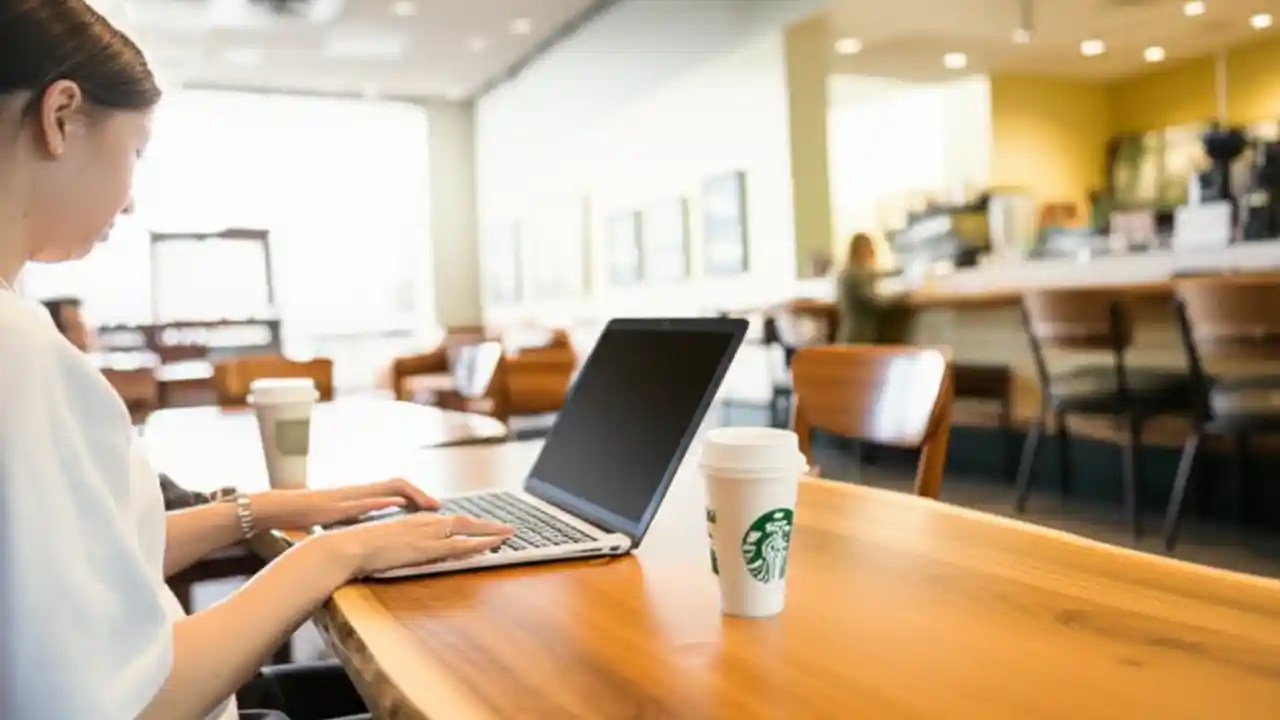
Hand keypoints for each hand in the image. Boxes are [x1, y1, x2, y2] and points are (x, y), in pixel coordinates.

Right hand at [252, 478, 440, 530]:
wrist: (283, 508)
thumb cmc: (309, 515)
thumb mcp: (340, 518)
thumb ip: (358, 520)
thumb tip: (374, 531)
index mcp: (362, 495)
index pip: (395, 489)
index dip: (415, 497)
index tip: (432, 507)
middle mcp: (361, 492)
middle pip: (398, 485)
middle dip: (420, 494)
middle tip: (438, 507)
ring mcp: (352, 496)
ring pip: (388, 488)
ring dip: (410, 494)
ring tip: (428, 505)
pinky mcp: (341, 504)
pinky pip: (367, 500)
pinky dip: (384, 501)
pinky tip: (398, 504)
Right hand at [317, 513, 513, 577]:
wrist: (349, 546)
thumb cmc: (361, 547)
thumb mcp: (387, 542)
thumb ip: (403, 542)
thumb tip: (411, 549)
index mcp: (416, 520)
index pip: (450, 520)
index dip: (470, 524)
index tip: (485, 527)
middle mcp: (425, 522)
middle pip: (465, 521)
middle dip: (488, 525)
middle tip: (508, 528)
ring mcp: (427, 534)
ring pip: (468, 530)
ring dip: (491, 532)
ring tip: (509, 534)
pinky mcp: (427, 547)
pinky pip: (460, 545)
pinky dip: (480, 544)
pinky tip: (493, 546)